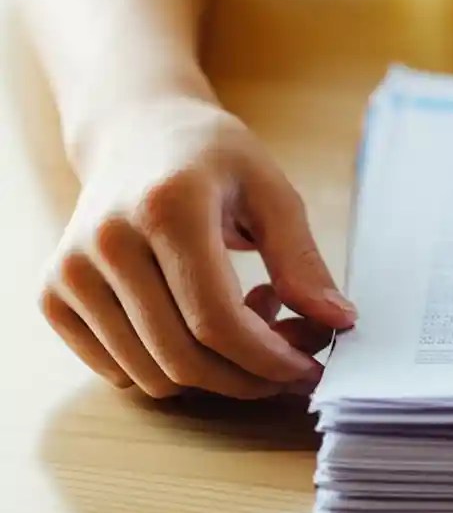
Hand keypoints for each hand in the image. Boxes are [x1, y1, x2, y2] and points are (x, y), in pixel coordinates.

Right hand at [39, 96, 356, 398]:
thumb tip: (338, 321)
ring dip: (215, 372)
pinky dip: (172, 367)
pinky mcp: (54, 296)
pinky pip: (122, 372)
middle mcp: (107, 242)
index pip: (216, 321)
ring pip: (153, 376)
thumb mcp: (273, 191)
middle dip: (250, 378)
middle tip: (291, 354)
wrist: (136, 134)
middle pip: (184, 359)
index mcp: (166, 209)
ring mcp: (71, 273)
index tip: (311, 368)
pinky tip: (198, 320)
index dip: (270, 359)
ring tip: (246, 315)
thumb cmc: (212, 159)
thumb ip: (303, 260)